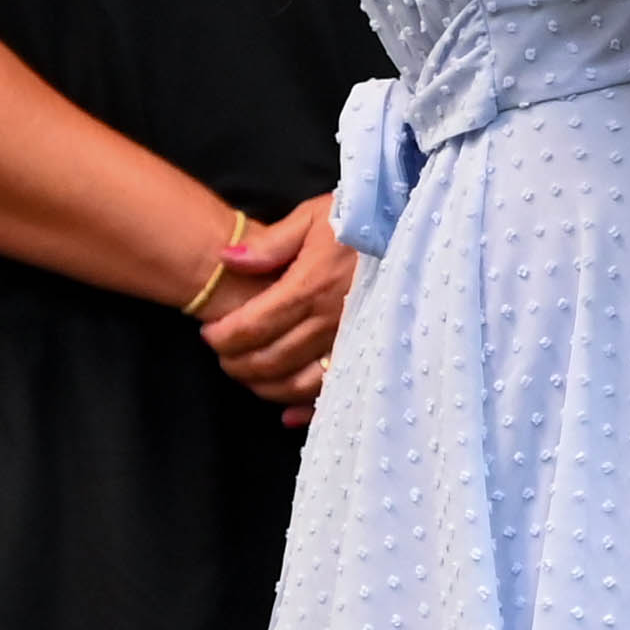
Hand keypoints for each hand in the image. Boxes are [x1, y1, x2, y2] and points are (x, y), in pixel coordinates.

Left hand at [196, 195, 353, 421]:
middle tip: (224, 354)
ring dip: (263, 386)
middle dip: (235, 362)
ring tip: (249, 373)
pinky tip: (287, 413)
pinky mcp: (370, 354)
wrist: (419, 233)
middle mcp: (331, 321)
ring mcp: (353, 342)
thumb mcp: (317, 216)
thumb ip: (271, 243)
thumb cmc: (367, 220)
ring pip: (295, 383)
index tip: (209, 333)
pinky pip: (334, 392)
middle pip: (268, 360)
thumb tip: (228, 260)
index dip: (222, 337)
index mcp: (311, 286)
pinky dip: (306, 410)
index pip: (252, 326)